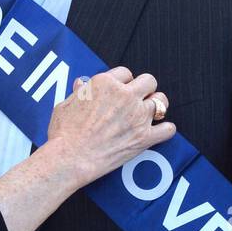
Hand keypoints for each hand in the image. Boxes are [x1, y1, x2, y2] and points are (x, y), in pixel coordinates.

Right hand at [44, 67, 175, 186]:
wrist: (69, 158)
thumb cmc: (63, 132)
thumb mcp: (65, 105)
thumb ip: (78, 92)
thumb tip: (81, 84)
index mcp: (105, 83)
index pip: (125, 72)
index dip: (122, 81)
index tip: (119, 90)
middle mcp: (125, 95)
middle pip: (148, 81)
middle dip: (143, 88)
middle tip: (137, 98)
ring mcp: (137, 116)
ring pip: (161, 100)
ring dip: (157, 105)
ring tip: (150, 111)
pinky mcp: (144, 137)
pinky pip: (168, 129)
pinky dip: (165, 130)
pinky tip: (158, 131)